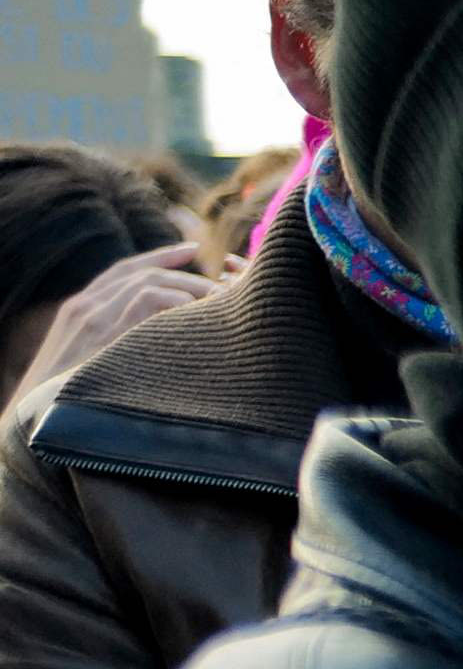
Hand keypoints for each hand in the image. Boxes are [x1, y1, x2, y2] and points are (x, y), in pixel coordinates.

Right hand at [9, 245, 213, 415]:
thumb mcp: (88, 362)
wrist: (35, 418)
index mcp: (81, 311)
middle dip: (185, 273)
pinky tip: (196, 315)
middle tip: (223, 284)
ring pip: (147, 281)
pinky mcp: (102, 333)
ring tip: (219, 300)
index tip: (193, 250)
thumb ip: (116, 341)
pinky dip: (177, 302)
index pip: (124, 271)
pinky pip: (147, 300)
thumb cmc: (69, 401)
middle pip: (140, 272)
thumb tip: (163, 342)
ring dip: (188, 286)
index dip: (160, 258)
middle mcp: (85, 307)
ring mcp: (91, 318)